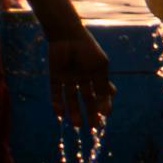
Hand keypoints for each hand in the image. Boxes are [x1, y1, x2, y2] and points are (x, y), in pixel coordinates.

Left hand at [43, 11, 114, 141]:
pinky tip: (60, 114)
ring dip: (73, 111)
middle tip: (92, 127)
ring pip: (70, 98)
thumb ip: (102, 88)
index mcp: (95, 73)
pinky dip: (57, 103)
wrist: (67, 35)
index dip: (103, 104)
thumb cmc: (87, 50)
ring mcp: (68, 77)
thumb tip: (107, 110)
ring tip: (75, 124)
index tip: (105, 115)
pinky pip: (56, 92)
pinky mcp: (55, 76)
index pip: (101, 93)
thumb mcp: (99, 69)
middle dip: (89, 112)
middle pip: (86, 98)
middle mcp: (82, 77)